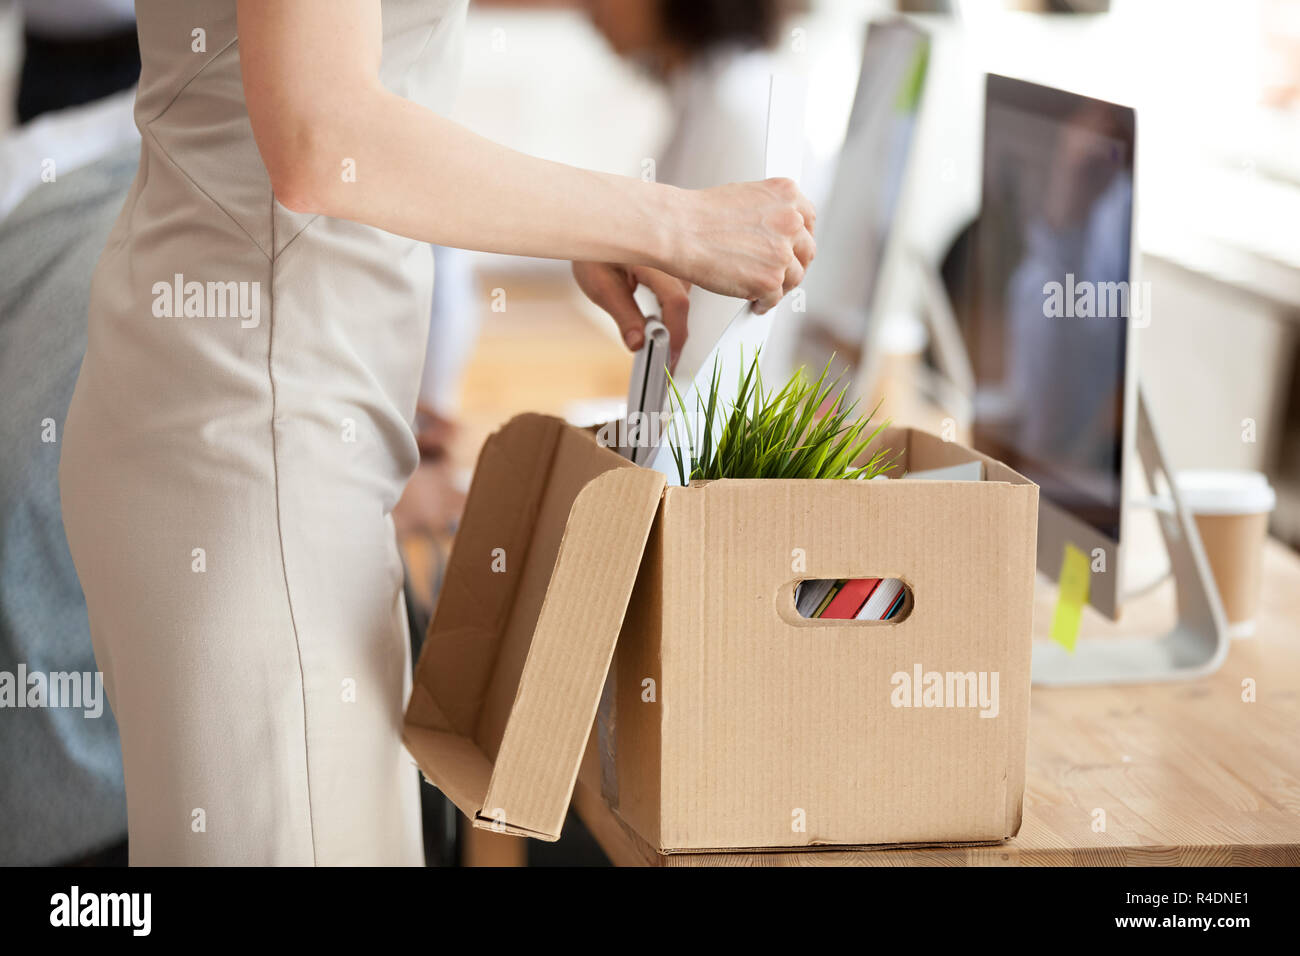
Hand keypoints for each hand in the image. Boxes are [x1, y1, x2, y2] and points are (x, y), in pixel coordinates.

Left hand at [572, 261, 690, 366]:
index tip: (666, 357)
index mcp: (651, 256)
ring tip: (650, 342)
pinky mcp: (677, 268)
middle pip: (683, 304)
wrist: (597, 231)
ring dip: (670, 325)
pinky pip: (680, 296)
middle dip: (672, 337)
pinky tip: (654, 326)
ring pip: (683, 302)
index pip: (675, 300)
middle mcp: (670, 257)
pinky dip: (670, 315)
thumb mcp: (601, 285)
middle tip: (658, 362)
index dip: (674, 333)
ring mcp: (676, 262)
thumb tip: (637, 344)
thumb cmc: (596, 250)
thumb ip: (622, 315)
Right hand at [673, 177, 815, 313]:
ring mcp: (782, 252)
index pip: (808, 221)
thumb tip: (775, 232)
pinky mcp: (770, 280)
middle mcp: (790, 221)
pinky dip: (765, 303)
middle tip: (781, 274)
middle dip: (795, 265)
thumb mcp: (745, 197)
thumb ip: (769, 212)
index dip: (799, 240)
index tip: (794, 249)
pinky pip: (775, 299)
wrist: (679, 230)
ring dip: (780, 286)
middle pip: (806, 251)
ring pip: (794, 278)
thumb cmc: (699, 215)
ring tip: (765, 291)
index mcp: (787, 195)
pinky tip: (755, 302)